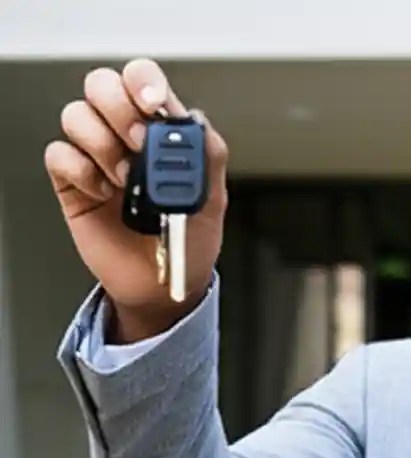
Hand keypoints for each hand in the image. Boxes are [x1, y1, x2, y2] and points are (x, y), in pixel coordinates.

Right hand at [43, 58, 228, 342]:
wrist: (162, 286)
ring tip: (126, 180)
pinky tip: (103, 193)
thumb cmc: (190, 241)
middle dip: (119, 108)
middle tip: (136, 143)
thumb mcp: (214, 200)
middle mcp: (126, 135)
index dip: (143, 81)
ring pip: (76, 115)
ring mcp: (97, 156)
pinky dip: (80, 171)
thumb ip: (209, 157)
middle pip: (102, 85)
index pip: (144, 81)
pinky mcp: (73, 181)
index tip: (153, 104)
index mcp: (163, 131)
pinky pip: (59, 154)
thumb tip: (195, 122)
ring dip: (101, 145)